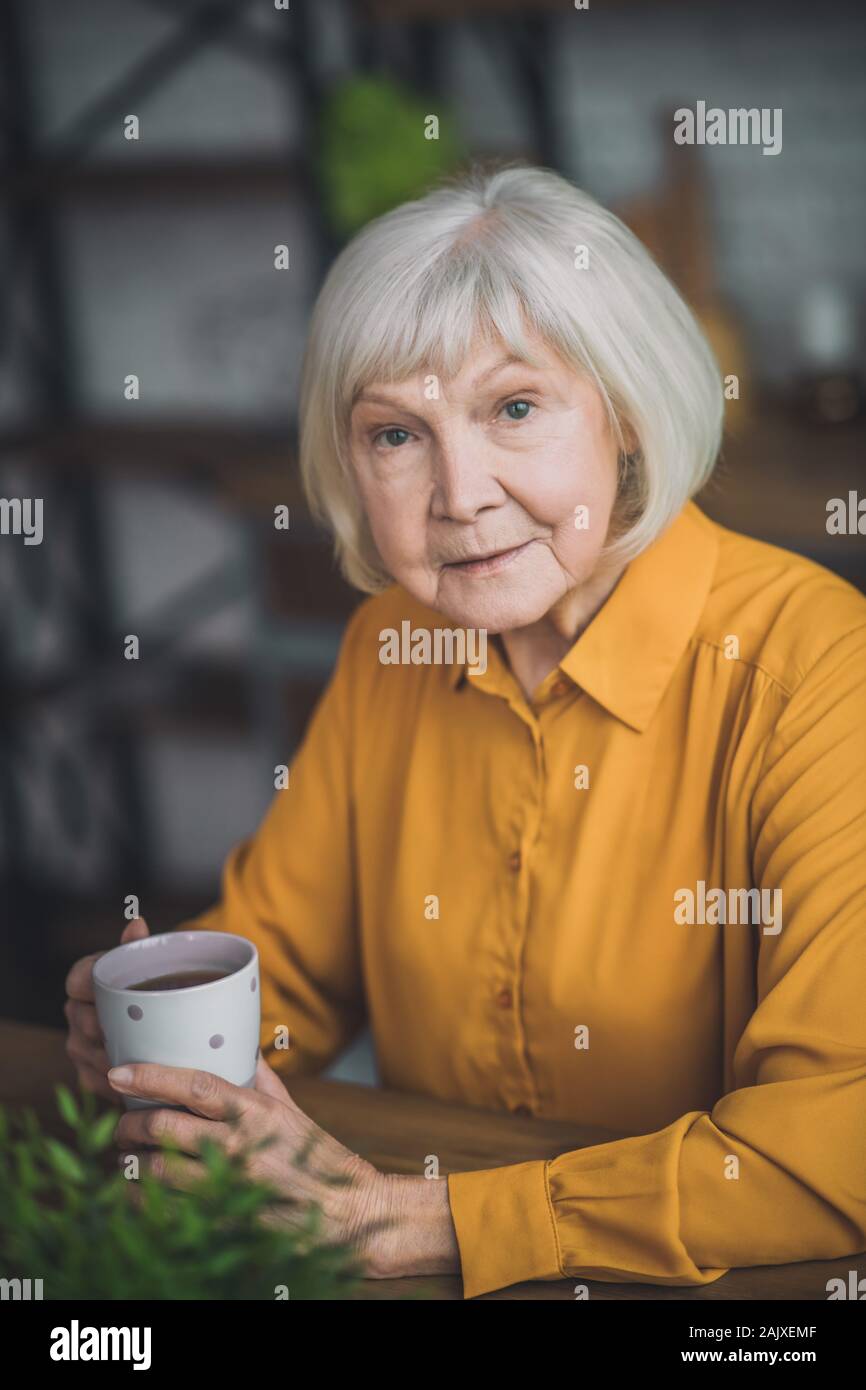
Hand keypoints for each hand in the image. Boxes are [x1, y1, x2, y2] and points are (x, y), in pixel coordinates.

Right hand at [64, 916, 150, 1106]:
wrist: (167, 1030)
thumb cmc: (160, 992)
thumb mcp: (156, 968)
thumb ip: (141, 948)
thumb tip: (135, 923)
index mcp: (87, 983)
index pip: (77, 978)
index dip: (90, 984)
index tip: (114, 989)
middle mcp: (77, 1014)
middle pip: (83, 1019)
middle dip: (109, 1025)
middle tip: (139, 1028)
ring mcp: (80, 1048)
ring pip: (91, 1054)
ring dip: (118, 1056)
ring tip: (149, 1056)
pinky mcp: (90, 1078)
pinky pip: (101, 1082)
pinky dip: (123, 1082)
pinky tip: (145, 1081)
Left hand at [109, 1054, 395, 1272]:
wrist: (346, 1212)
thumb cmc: (318, 1157)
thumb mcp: (291, 1109)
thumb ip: (259, 1078)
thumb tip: (235, 1044)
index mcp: (256, 1111)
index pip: (194, 1084)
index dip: (150, 1076)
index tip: (118, 1072)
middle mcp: (241, 1145)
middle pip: (165, 1127)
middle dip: (129, 1125)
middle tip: (120, 1125)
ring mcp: (232, 1186)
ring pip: (158, 1171)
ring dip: (131, 1165)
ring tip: (125, 1159)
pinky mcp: (225, 1220)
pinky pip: (167, 1211)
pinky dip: (143, 1202)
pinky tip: (137, 1195)